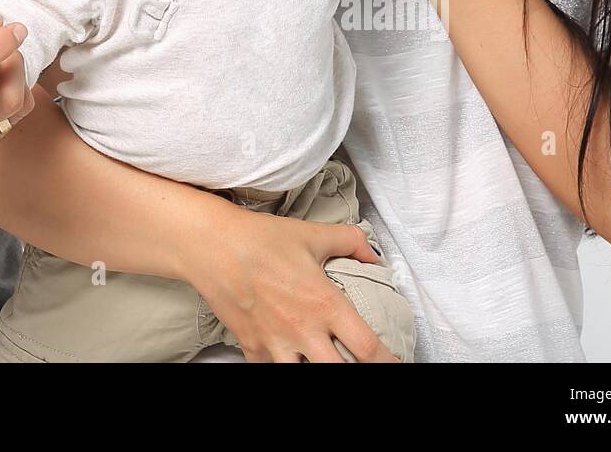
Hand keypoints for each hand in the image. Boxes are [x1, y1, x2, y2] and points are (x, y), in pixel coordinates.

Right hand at [192, 205, 400, 362]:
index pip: (368, 349)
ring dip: (315, 369)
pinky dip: (283, 366)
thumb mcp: (311, 233)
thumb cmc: (261, 238)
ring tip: (320, 360)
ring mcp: (277, 345)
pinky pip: (272, 372)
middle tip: (357, 362)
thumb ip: (349, 242)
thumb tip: (374, 255)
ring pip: (305, 377)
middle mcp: (304, 331)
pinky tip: (288, 358)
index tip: (398, 364)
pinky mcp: (252, 349)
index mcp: (325, 304)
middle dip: (354, 371)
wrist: (212, 246)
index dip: (389, 362)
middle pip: (340, 373)